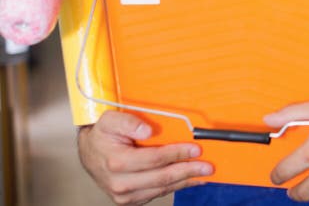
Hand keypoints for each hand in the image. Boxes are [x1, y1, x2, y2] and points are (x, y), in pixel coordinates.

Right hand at [77, 111, 213, 204]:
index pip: (154, 159)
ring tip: (204, 173)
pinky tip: (190, 179)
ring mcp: (125, 195)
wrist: (90, 152)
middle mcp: (120, 183)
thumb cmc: (103, 135)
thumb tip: (148, 131)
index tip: (196, 148)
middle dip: (188, 170)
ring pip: (162, 188)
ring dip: (186, 180)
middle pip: (161, 177)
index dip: (177, 153)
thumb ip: (129, 122)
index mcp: (116, 162)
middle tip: (208, 166)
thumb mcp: (110, 120)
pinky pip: (158, 193)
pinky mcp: (131, 200)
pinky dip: (176, 186)